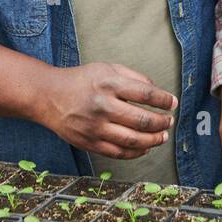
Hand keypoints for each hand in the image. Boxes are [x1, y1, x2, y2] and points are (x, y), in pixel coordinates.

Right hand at [41, 62, 175, 159]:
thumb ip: (133, 77)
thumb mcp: (107, 68)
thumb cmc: (82, 81)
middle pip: (142, 120)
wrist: (48, 96)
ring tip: (162, 136)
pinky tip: (145, 147)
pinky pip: (119, 153)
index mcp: (109, 84)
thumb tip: (157, 92)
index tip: (173, 103)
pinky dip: (136, 152)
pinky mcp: (89, 143)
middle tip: (169, 121)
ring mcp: (95, 127)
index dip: (164, 100)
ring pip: (133, 140)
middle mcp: (102, 106)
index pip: (146, 94)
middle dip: (162, 123)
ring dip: (153, 140)